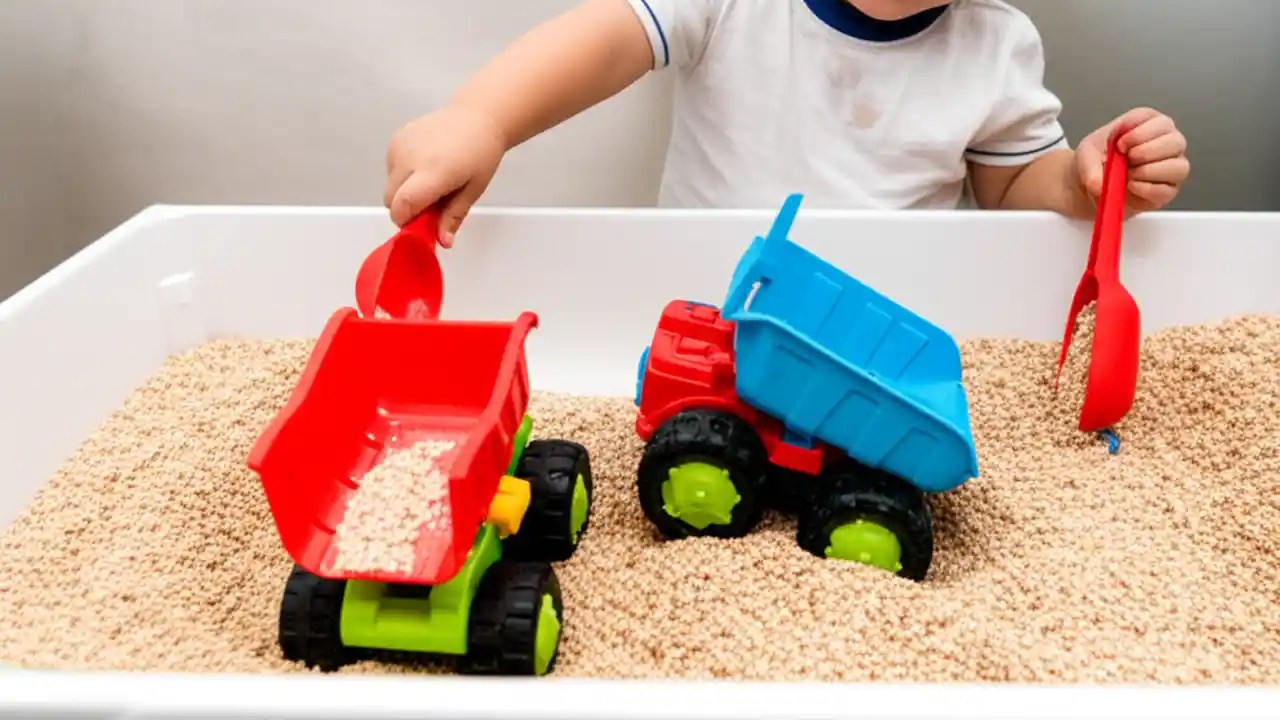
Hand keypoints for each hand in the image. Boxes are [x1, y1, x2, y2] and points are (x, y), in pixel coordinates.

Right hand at [384, 105, 506, 246]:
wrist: (476, 117)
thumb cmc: (480, 153)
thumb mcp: (473, 189)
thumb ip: (454, 216)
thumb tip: (443, 241)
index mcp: (434, 171)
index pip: (402, 205)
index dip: (406, 222)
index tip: (421, 226)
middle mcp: (410, 157)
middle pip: (391, 200)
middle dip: (407, 209)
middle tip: (433, 205)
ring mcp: (399, 146)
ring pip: (389, 186)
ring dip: (404, 192)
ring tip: (431, 181)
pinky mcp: (395, 140)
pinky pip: (390, 170)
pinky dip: (402, 176)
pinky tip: (424, 165)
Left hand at [1075, 107, 1189, 213]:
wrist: (1091, 183)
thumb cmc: (1095, 160)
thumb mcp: (1086, 155)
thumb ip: (1090, 166)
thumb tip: (1098, 185)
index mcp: (1149, 123)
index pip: (1158, 121)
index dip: (1139, 133)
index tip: (1119, 144)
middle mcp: (1166, 141)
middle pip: (1176, 141)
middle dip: (1148, 151)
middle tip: (1127, 158)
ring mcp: (1170, 166)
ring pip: (1179, 166)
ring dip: (1151, 171)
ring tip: (1128, 174)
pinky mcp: (1167, 189)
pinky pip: (1168, 189)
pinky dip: (1148, 189)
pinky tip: (1131, 186)